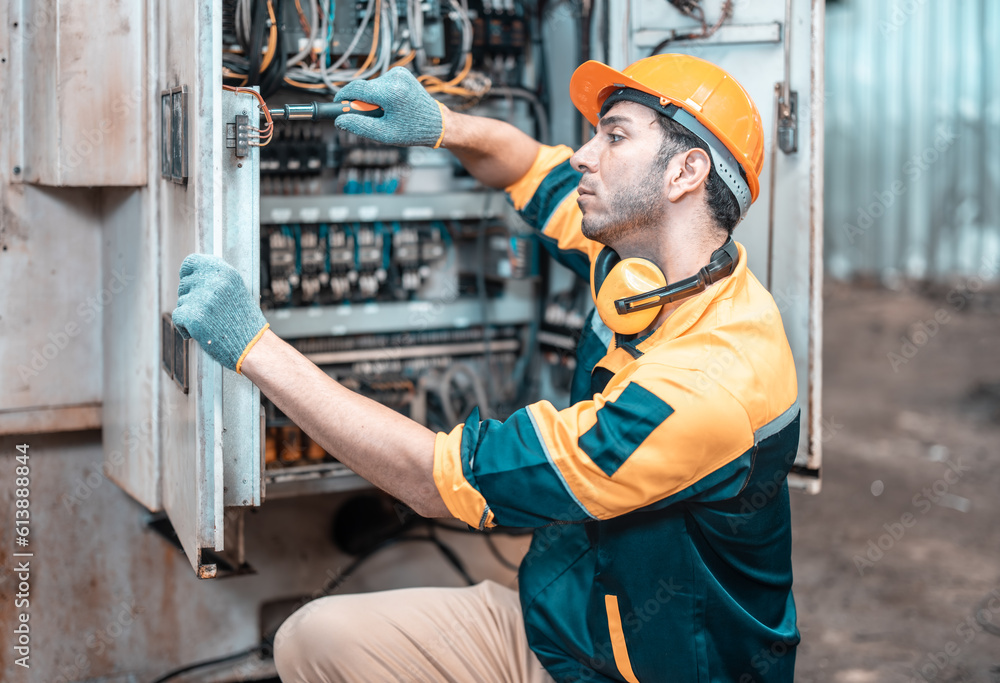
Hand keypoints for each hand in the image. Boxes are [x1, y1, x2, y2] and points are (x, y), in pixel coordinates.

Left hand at [172, 254, 268, 372]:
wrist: (253, 345)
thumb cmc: (243, 321)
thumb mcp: (236, 290)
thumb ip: (215, 279)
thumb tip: (190, 274)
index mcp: (225, 271)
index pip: (192, 261)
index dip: (187, 273)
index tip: (189, 282)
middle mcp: (213, 281)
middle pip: (184, 284)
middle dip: (191, 298)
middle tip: (208, 312)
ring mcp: (203, 298)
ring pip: (181, 302)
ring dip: (190, 314)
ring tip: (211, 323)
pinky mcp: (193, 316)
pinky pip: (177, 317)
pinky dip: (185, 327)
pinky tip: (200, 332)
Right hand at [334, 67, 445, 147]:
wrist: (437, 123)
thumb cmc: (413, 131)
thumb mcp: (384, 134)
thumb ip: (359, 126)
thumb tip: (339, 121)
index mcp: (390, 92)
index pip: (356, 88)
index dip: (342, 97)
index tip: (336, 104)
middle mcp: (395, 77)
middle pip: (364, 88)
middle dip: (361, 103)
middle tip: (368, 117)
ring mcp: (400, 73)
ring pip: (372, 86)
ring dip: (373, 99)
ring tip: (386, 114)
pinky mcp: (402, 72)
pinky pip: (381, 83)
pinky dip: (381, 94)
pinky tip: (392, 105)